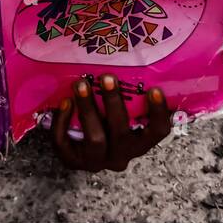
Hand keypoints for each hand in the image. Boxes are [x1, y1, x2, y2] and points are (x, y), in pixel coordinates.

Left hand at [51, 76, 171, 172]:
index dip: (159, 113)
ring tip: (80, 84)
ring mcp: (96, 161)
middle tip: (106, 77)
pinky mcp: (73, 161)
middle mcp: (121, 156)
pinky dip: (63, 121)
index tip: (154, 89)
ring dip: (88, 109)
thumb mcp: (121, 112)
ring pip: (95, 139)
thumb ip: (130, 96)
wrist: (77, 145)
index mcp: (138, 143)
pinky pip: (66, 143)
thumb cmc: (105, 120)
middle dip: (114, 102)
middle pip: (122, 133)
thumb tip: (135, 61)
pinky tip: (65, 102)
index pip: (157, 132)